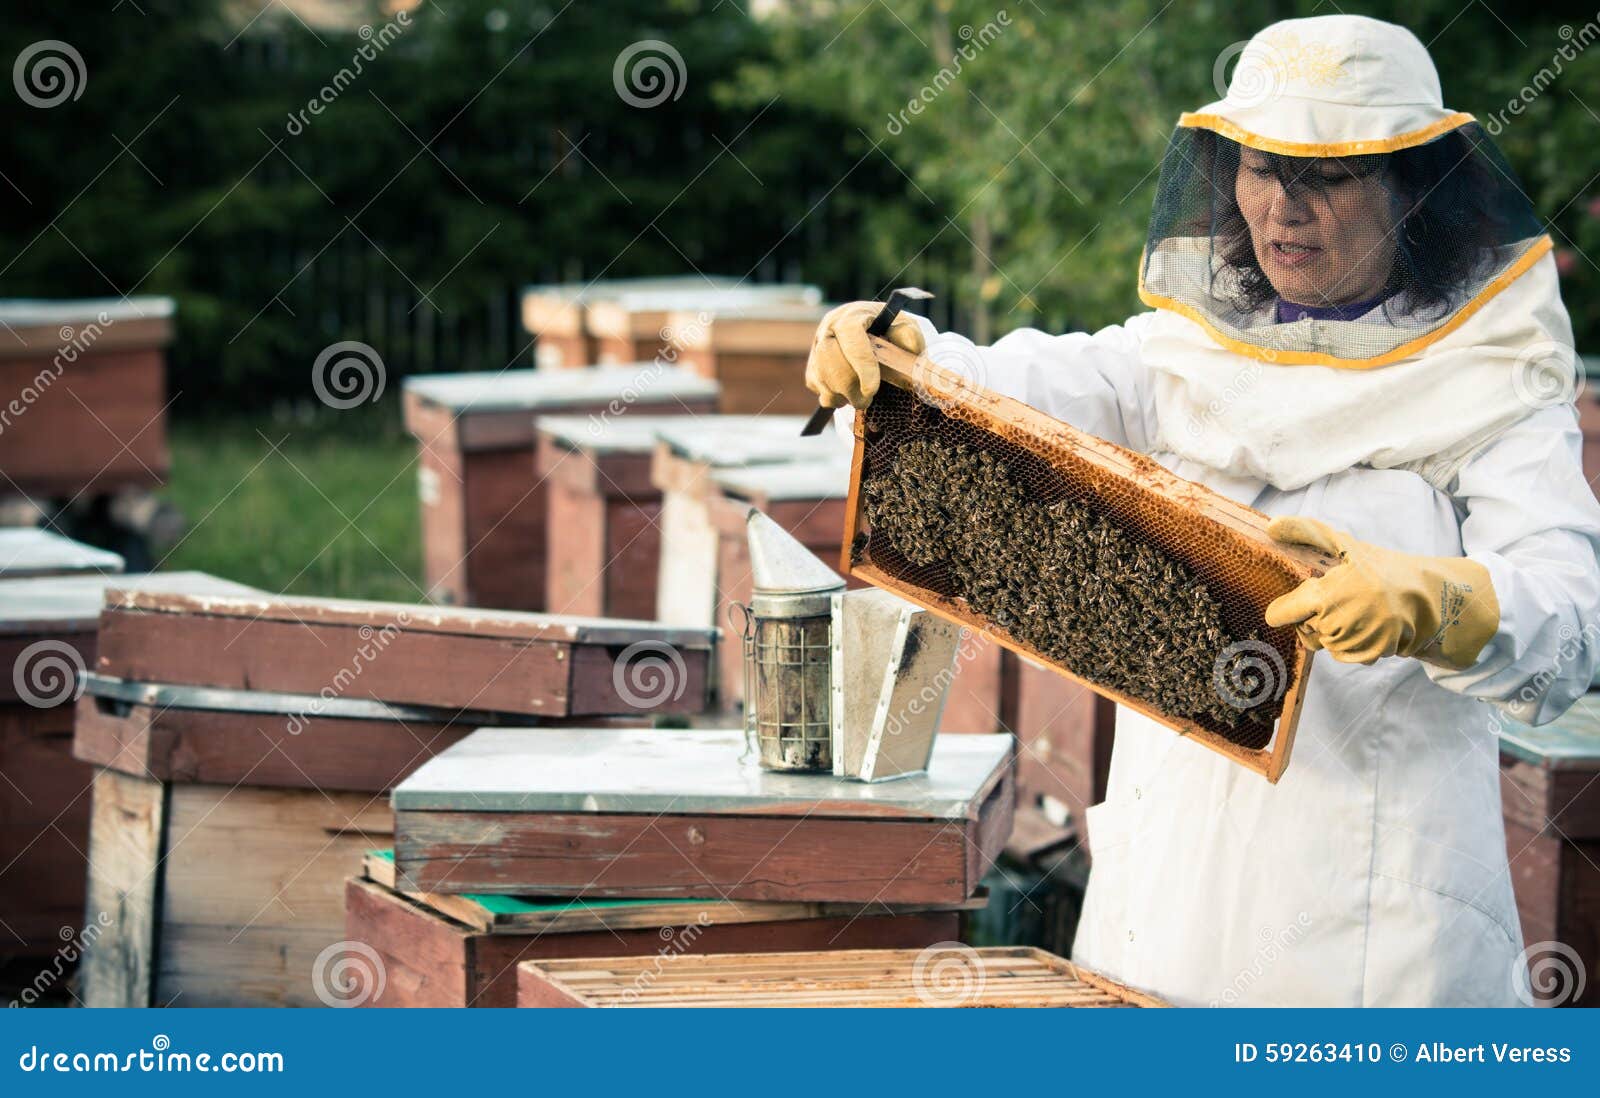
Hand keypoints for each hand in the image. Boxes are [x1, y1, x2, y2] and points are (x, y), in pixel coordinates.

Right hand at [804, 301, 926, 408]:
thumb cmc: (894, 335)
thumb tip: (907, 344)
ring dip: (840, 394)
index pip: (850, 333)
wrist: (877, 338)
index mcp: (854, 314)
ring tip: (859, 399)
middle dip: (848, 386)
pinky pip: (815, 384)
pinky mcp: (812, 362)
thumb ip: (910, 337)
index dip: (860, 364)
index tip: (872, 389)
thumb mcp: (907, 330)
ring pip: (820, 374)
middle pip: (828, 356)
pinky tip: (847, 395)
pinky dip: (831, 396)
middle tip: (866, 401)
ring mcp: (817, 344)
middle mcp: (830, 326)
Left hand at [1264, 515, 1498, 669]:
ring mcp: (1354, 643)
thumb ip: (1305, 532)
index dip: (1285, 607)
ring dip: (1331, 629)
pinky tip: (1365, 625)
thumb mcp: (1343, 545)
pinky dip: (1348, 643)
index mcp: (1326, 596)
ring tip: (1355, 610)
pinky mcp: (1368, 656)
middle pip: (1301, 629)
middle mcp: (1337, 624)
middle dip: (1312, 616)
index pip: (1279, 614)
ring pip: (1320, 642)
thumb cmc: (1379, 568)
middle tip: (1339, 599)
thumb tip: (1270, 526)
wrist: (1426, 596)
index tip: (1300, 599)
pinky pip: (1341, 654)